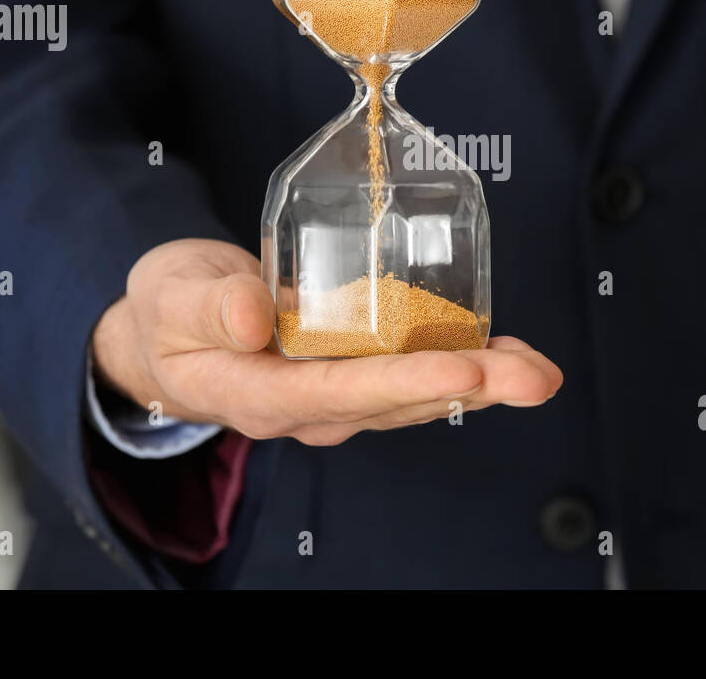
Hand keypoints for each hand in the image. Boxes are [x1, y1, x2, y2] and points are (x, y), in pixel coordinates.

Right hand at [91, 239, 561, 444]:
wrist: (169, 331)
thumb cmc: (168, 312)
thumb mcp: (170, 298)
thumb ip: (209, 306)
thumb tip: (256, 315)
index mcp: (262, 394)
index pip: (341, 393)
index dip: (405, 381)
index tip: (464, 369)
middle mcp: (309, 406)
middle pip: (397, 401)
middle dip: (471, 388)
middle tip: (534, 376)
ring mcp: (335, 394)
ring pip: (415, 394)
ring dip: (481, 382)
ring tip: (537, 368)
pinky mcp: (353, 372)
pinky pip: (413, 373)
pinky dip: (464, 363)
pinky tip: (506, 350)